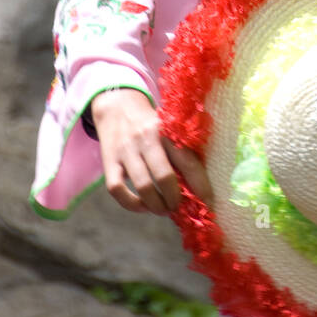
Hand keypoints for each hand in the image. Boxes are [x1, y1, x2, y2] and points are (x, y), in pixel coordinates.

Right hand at [91, 88, 213, 214]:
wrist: (118, 106)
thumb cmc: (152, 124)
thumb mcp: (170, 129)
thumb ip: (183, 152)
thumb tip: (198, 188)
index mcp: (168, 131)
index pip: (188, 162)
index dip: (200, 186)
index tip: (207, 203)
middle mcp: (147, 139)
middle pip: (165, 177)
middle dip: (175, 199)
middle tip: (178, 208)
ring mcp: (126, 151)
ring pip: (143, 186)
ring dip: (156, 205)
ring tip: (163, 209)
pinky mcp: (109, 161)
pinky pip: (117, 190)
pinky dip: (132, 204)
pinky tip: (142, 206)